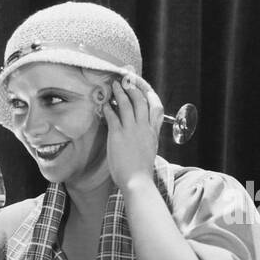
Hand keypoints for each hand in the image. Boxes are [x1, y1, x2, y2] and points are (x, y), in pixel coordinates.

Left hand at [101, 72, 161, 191]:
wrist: (138, 180)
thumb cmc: (141, 169)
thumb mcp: (150, 149)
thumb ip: (148, 136)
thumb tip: (143, 129)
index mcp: (153, 131)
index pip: (156, 106)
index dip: (149, 94)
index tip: (142, 86)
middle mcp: (144, 127)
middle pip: (141, 100)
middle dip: (134, 86)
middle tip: (127, 78)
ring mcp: (131, 130)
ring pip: (127, 104)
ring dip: (120, 92)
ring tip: (114, 84)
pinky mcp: (118, 135)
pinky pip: (113, 116)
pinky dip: (108, 107)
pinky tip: (104, 103)